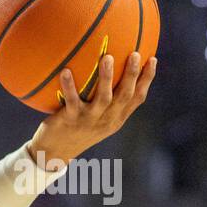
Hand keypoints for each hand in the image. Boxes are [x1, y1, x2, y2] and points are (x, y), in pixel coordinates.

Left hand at [29, 52, 156, 167]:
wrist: (54, 153)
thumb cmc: (76, 131)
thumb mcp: (97, 120)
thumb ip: (107, 102)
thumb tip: (112, 71)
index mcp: (116, 119)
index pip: (137, 98)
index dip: (147, 79)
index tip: (152, 59)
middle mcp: (106, 120)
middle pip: (124, 95)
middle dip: (132, 74)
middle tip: (135, 54)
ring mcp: (88, 121)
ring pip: (103, 98)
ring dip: (107, 77)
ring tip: (108, 57)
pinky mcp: (70, 120)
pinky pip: (71, 100)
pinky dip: (69, 85)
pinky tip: (66, 71)